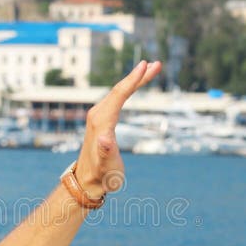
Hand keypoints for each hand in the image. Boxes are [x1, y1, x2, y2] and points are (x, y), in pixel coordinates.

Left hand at [75, 60, 161, 197]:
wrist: (88, 181)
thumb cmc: (101, 175)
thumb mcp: (106, 166)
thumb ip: (105, 152)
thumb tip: (106, 138)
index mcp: (102, 122)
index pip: (119, 95)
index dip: (133, 80)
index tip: (145, 65)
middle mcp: (98, 115)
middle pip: (120, 90)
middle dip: (138, 76)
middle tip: (157, 64)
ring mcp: (99, 117)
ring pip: (119, 93)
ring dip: (134, 80)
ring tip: (151, 69)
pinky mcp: (101, 120)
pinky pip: (117, 99)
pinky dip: (128, 89)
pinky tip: (134, 86)